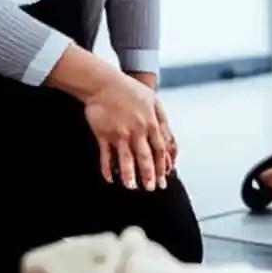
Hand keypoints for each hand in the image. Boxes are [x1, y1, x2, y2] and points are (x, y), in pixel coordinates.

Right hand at [82, 72, 172, 190]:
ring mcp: (120, 134)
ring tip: (131, 187)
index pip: (161, 149)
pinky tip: (111, 178)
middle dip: (149, 175)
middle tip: (151, 188)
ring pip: (126, 160)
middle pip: (146, 157)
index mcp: (151, 123)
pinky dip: (108, 168)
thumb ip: (161, 119)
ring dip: (130, 175)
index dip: (163, 165)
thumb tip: (168, 136)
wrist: (104, 84)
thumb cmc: (129, 90)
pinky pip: (106, 156)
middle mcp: (137, 131)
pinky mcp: (103, 135)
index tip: (165, 177)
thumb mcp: (153, 100)